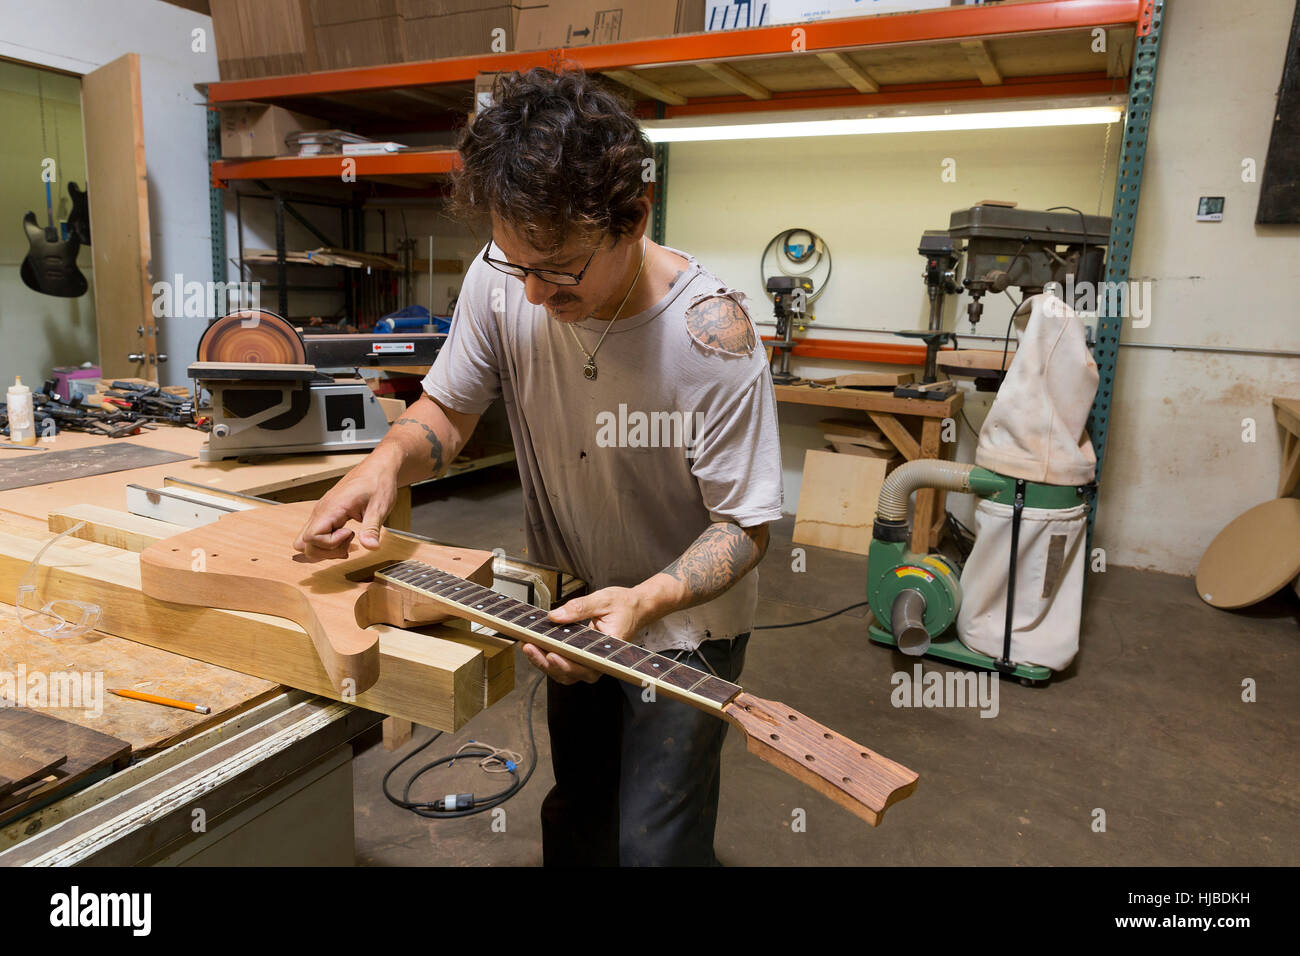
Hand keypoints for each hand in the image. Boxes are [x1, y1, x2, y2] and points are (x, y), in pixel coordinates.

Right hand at [292, 454, 398, 558]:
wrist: (378, 468)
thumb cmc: (378, 482)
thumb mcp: (380, 507)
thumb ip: (372, 529)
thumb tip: (371, 547)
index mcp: (331, 507)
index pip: (311, 537)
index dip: (330, 544)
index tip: (350, 534)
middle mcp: (321, 510)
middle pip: (303, 543)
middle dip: (326, 551)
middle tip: (349, 543)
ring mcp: (321, 512)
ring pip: (306, 541)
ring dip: (325, 548)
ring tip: (347, 540)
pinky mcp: (326, 514)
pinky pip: (315, 534)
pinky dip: (328, 542)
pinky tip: (345, 537)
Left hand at [519, 586, 656, 685]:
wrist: (635, 607)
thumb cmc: (624, 605)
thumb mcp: (603, 600)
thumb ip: (579, 608)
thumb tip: (555, 616)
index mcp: (610, 650)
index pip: (587, 664)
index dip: (568, 665)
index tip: (552, 654)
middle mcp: (600, 661)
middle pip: (571, 674)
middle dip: (547, 663)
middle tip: (530, 647)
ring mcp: (591, 662)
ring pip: (564, 673)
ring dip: (544, 664)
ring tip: (527, 647)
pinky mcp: (583, 659)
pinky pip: (564, 665)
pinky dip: (547, 659)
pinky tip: (534, 646)